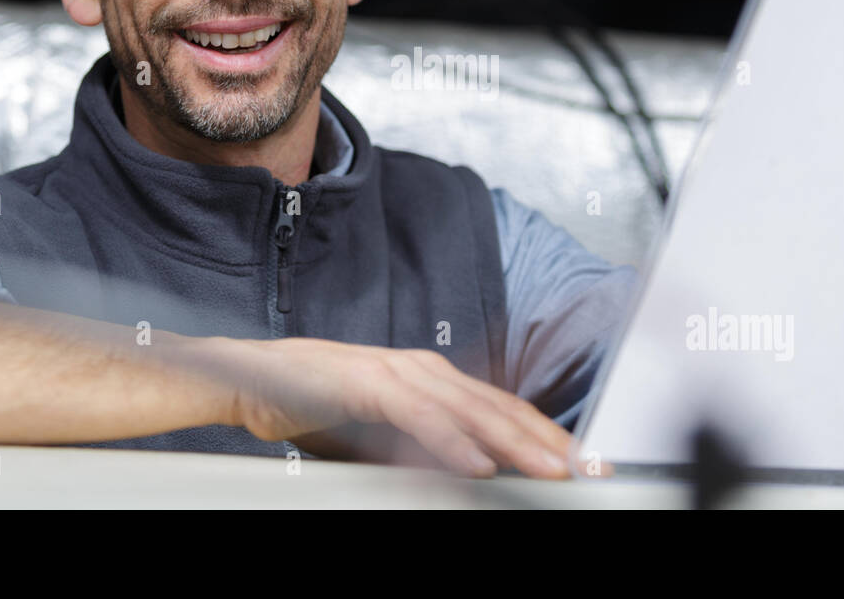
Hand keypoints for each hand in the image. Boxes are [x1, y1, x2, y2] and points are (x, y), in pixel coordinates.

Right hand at [218, 337, 575, 478]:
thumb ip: (425, 450)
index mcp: (433, 378)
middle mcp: (424, 369)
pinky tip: (479, 463)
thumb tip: (467, 474)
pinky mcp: (370, 386)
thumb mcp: (384, 436)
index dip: (543, 433)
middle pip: (498, 407)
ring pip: (470, 411)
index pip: (500, 408)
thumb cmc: (319, 407)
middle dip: (546, 439)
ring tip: (549, 469)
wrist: (256, 380)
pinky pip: (420, 418)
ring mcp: (399, 374)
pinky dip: (453, 442)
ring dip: (513, 443)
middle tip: (586, 467)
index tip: (578, 461)